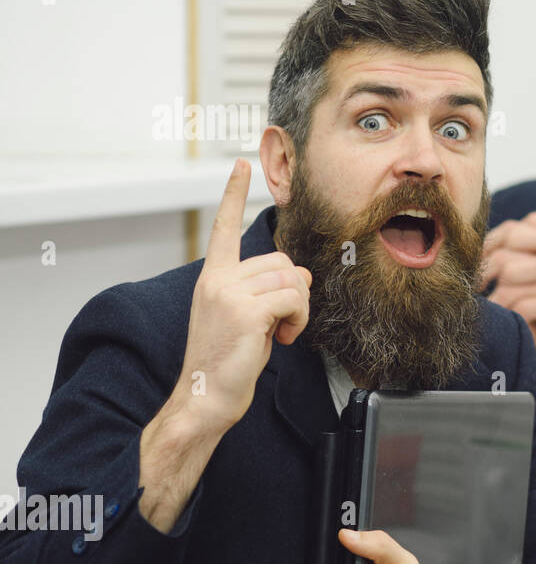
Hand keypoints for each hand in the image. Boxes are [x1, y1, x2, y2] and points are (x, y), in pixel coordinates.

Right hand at [172, 159, 311, 435]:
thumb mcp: (248, 319)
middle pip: (282, 261)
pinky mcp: (245, 311)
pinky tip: (281, 339)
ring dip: (299, 310)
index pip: (223, 227)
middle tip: (282, 323)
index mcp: (212, 277)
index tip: (241, 166)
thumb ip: (268, 291)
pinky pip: (293, 299)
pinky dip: (298, 320)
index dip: (235, 195)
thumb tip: (302, 273)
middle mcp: (217, 279)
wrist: (205, 398)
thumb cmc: (226, 363)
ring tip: (280, 333)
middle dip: (295, 292)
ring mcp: (229, 293)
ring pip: (292, 280)